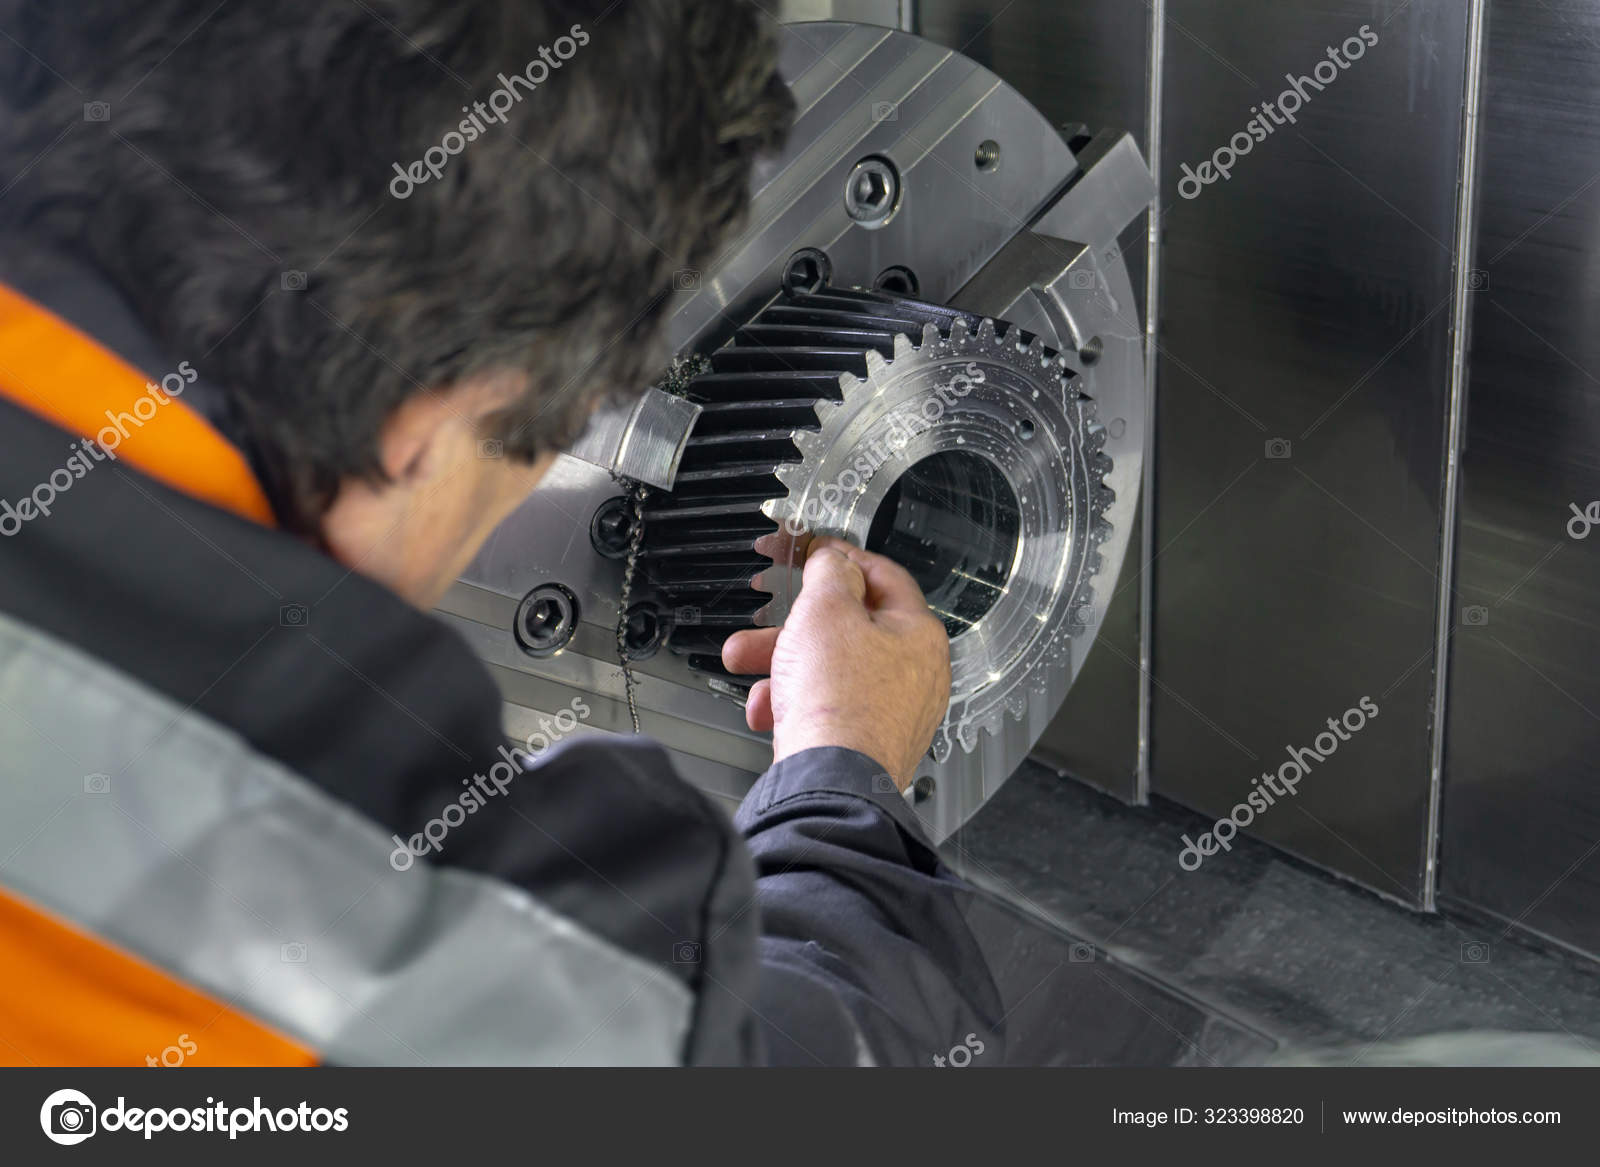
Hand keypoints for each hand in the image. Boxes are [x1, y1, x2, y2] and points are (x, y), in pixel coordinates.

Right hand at [721, 535, 951, 790]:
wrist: (828, 782)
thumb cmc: (839, 703)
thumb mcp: (824, 611)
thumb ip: (829, 573)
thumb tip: (833, 561)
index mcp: (919, 634)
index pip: (883, 577)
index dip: (843, 560)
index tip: (816, 555)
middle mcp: (916, 674)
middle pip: (849, 630)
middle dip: (794, 625)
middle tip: (766, 618)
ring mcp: (895, 713)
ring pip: (832, 671)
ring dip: (783, 664)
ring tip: (746, 664)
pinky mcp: (869, 743)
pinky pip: (829, 709)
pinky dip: (795, 704)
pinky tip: (767, 710)